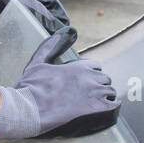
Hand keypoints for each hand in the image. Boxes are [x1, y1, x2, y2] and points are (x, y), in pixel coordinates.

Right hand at [0, 26, 120, 141]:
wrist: (30, 107)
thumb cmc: (32, 86)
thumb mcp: (38, 62)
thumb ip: (49, 47)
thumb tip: (56, 35)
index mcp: (77, 66)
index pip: (96, 65)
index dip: (93, 72)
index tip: (88, 78)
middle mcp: (88, 78)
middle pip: (105, 78)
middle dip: (101, 84)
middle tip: (94, 91)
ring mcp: (92, 93)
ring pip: (110, 91)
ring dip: (107, 95)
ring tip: (102, 100)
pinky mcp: (93, 108)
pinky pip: (112, 104)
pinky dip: (113, 105)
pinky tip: (110, 106)